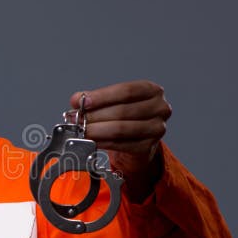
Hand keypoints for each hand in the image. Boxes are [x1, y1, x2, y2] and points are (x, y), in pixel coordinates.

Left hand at [71, 81, 170, 200]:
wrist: (137, 140)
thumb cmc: (125, 117)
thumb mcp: (113, 102)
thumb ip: (95, 99)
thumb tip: (77, 100)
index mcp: (152, 90)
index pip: (126, 91)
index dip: (102, 96)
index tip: (82, 101)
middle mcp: (160, 108)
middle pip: (122, 110)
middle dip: (95, 115)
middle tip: (77, 118)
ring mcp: (157, 129)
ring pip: (121, 128)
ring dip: (97, 130)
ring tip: (81, 129)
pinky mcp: (149, 147)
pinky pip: (121, 144)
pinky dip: (103, 142)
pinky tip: (91, 140)